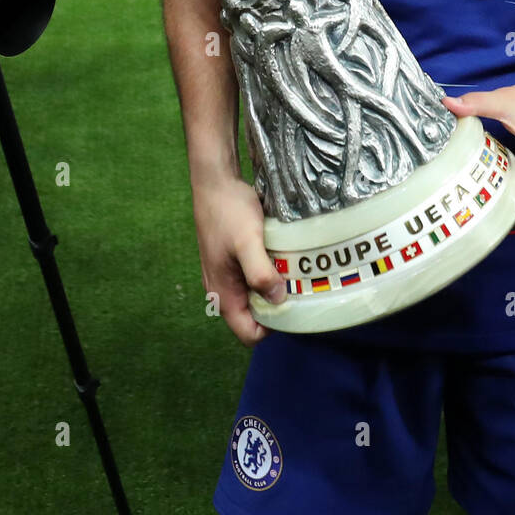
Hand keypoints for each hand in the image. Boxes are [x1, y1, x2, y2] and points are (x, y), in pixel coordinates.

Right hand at [193, 174, 285, 345]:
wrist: (215, 180)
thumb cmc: (228, 211)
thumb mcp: (248, 242)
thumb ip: (260, 274)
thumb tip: (278, 300)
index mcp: (222, 293)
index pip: (248, 334)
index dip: (272, 328)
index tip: (294, 308)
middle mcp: (222, 289)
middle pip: (253, 317)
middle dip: (276, 308)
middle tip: (300, 289)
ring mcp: (227, 274)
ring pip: (255, 296)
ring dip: (274, 289)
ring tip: (294, 273)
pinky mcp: (232, 260)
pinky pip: (253, 278)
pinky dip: (268, 274)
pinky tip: (283, 258)